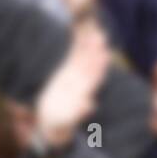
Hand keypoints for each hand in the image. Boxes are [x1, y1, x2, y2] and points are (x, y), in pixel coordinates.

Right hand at [35, 24, 110, 145]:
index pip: (93, 78)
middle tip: (101, 37)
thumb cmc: (61, 125)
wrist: (52, 123)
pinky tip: (80, 34)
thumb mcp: (68, 122)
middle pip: (90, 66)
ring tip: (96, 33)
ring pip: (83, 59)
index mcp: (84, 93)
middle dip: (96, 52)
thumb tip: (91, 105)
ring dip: (89, 46)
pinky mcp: (67, 72)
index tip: (104, 55)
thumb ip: (79, 113)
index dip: (99, 66)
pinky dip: (77, 46)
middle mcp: (82, 83)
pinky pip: (72, 57)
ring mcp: (75, 76)